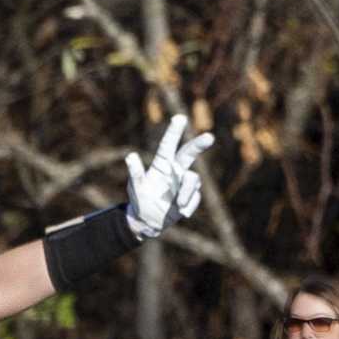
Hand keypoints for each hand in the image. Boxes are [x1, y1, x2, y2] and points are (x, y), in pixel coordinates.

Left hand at [125, 115, 213, 239]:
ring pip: (193, 179)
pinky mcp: (191, 195)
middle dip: (199, 144)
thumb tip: (130, 156)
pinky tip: (181, 211)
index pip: (168, 146)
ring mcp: (185, 181)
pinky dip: (188, 206)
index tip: (179, 118)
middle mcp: (176, 169)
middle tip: (209, 137)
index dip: (173, 132)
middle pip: (189, 152)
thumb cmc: (140, 199)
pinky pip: (194, 198)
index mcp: (162, 164)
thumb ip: (135, 172)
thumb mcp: (136, 187)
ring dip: (186, 193)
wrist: (148, 220)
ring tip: (178, 205)